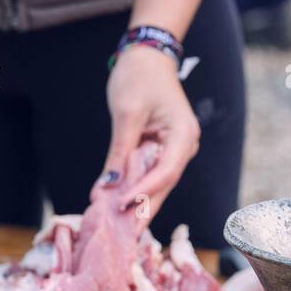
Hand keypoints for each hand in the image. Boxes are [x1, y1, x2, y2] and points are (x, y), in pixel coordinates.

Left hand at [97, 45, 199, 216]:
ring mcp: (175, 149)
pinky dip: (135, 186)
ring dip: (139, 201)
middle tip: (126, 235)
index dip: (143, 192)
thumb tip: (107, 185)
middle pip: (164, 184)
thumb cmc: (139, 76)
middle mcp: (184, 146)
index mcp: (183, 135)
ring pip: (157, 182)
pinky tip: (120, 202)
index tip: (120, 205)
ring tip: (121, 225)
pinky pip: (150, 173)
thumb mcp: (126, 113)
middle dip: (143, 208)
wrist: (147, 56)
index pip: (164, 173)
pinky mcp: (163, 149)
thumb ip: (119, 151)